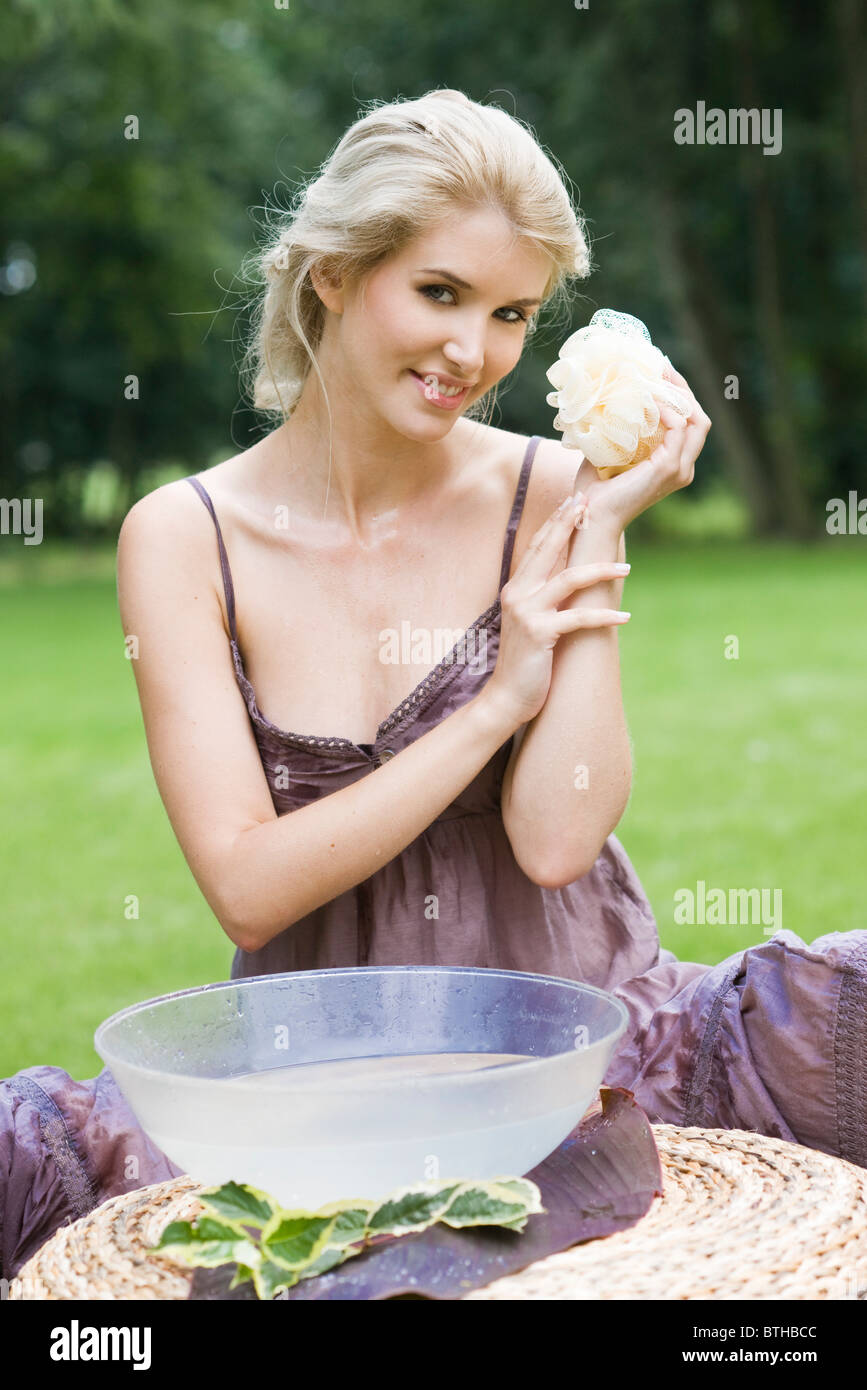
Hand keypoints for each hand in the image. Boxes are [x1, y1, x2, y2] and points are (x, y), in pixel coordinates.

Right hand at [484, 494, 630, 728]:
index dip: (556, 521)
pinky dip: (605, 616)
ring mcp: (527, 613)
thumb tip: (570, 577)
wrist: (506, 697)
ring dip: (601, 570)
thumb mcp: (533, 621)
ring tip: (627, 568)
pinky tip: (625, 617)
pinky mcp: (540, 634)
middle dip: (571, 524)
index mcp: (516, 588)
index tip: (575, 499)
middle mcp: (518, 594)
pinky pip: (579, 618)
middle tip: (592, 504)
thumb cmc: (525, 660)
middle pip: (548, 550)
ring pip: (569, 579)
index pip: (537, 546)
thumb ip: (545, 597)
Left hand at [566, 366, 711, 534]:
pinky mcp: (668, 469)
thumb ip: (618, 430)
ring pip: (697, 421)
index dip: (679, 395)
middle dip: (682, 388)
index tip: (659, 371)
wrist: (590, 515)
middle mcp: (683, 468)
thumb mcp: (611, 451)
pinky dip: (668, 411)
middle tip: (660, 366)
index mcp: (674, 464)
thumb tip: (609, 400)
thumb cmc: (596, 489)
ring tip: (655, 378)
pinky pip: (679, 430)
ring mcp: (679, 470)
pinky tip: (650, 399)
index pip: (689, 421)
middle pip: (699, 417)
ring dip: (677, 395)